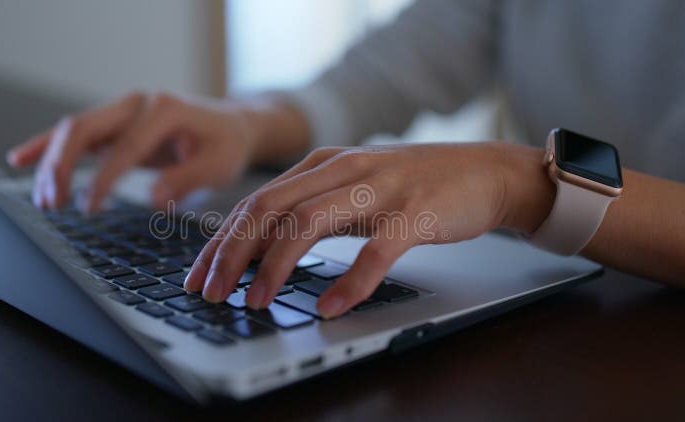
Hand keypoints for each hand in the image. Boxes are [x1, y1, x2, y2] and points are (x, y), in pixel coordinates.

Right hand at [7, 92, 265, 211]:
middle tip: (53, 204)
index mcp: (164, 109)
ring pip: (74, 130)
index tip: (88, 207)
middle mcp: (137, 103)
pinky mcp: (114, 125)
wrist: (231, 126)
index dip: (103, 178)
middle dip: (62, 165)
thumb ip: (187, 179)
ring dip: (52, 163)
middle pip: (84, 127)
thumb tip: (155, 200)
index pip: (125, 145)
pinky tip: (21, 160)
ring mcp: (122, 111)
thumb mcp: (218, 165)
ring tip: (45, 202)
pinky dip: (47, 145)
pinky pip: (76, 133)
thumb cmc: (225, 145)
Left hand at [184, 142, 554, 317]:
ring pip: (309, 224)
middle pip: (269, 209)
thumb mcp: (353, 189)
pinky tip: (330, 308)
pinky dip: (348, 282)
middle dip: (232, 254)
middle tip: (211, 293)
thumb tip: (261, 249)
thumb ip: (311, 209)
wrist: (485, 172)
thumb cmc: (414, 186)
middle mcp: (343, 170)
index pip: (256, 202)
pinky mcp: (414, 212)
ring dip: (274, 266)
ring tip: (255, 301)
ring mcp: (378, 188)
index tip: (198, 276)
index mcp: (322, 164)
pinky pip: (374, 251)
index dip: (221, 241)